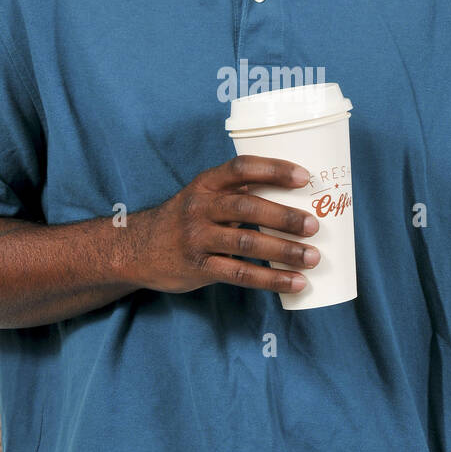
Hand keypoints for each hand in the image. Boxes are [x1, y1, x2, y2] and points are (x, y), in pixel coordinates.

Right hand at [126, 155, 320, 294]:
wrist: (136, 249)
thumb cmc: (185, 219)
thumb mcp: (203, 196)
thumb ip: (238, 193)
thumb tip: (296, 196)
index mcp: (206, 183)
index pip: (242, 168)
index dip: (274, 170)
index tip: (305, 177)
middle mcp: (200, 207)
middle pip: (247, 207)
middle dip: (283, 217)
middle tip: (314, 225)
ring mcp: (198, 239)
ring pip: (247, 244)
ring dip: (284, 251)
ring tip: (313, 257)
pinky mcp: (199, 268)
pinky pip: (240, 274)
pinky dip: (271, 280)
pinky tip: (295, 283)